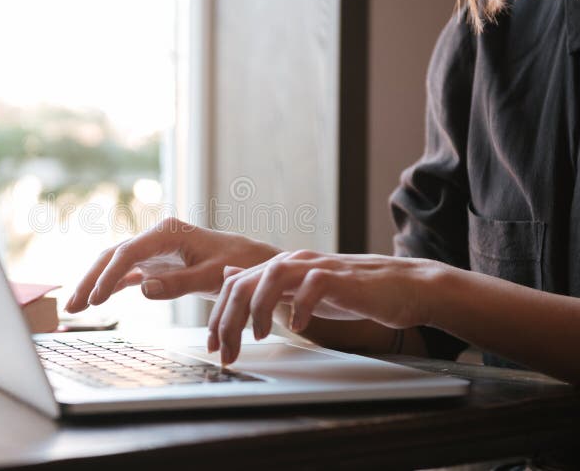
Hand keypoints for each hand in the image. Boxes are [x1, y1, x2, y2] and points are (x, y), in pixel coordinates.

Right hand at [64, 218, 279, 312]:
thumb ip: (178, 284)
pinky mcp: (154, 264)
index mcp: (167, 232)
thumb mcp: (211, 276)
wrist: (250, 261)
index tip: (96, 299)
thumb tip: (142, 289)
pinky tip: (94, 302)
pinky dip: (109, 287)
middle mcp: (155, 237)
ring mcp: (152, 250)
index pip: (128, 253)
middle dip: (91, 280)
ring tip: (74, 308)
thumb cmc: (236, 264)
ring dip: (94, 285)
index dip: (108, 277)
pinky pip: (125, 275)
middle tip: (72, 306)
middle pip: (113, 256)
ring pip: (114, 265)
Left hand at [208, 250, 445, 363]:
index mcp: (280, 268)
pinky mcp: (340, 277)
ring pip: (270, 277)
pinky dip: (300, 306)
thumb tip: (230, 277)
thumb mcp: (300, 290)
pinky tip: (299, 326)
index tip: (214, 348)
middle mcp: (292, 262)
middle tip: (227, 354)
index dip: (218, 317)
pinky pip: (312, 285)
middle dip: (228, 321)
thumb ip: (266, 286)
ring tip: (258, 337)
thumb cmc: (352, 293)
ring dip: (257, 310)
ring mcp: (315, 267)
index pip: (234, 287)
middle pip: (244, 284)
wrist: (403, 286)